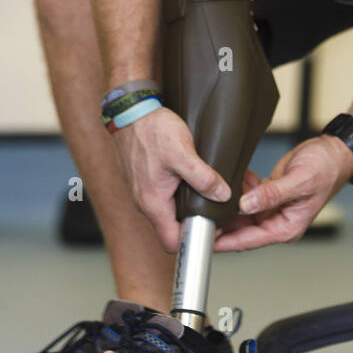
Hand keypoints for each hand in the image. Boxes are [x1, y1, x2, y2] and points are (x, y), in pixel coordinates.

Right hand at [111, 106, 233, 252]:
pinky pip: (169, 195)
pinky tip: (201, 178)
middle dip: (199, 222)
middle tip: (221, 210)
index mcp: (153, 202)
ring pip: (174, 210)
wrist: (131, 110)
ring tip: (215, 192)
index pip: (171, 242)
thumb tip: (222, 195)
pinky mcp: (150, 180)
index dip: (194, 241)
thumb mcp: (182, 152)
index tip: (214, 229)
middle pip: (175, 228)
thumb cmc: (151, 130)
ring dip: (194, 205)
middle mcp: (147, 202)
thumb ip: (202, 177)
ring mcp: (147, 191)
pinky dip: (186, 191)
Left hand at [213, 135, 352, 251]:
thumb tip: (247, 204)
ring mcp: (274, 209)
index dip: (226, 242)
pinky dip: (240, 188)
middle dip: (221, 225)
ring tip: (214, 193)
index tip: (206, 240)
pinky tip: (237, 177)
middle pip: (242, 230)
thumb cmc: (326, 168)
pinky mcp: (271, 196)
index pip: (250, 240)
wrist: (335, 152)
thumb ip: (272, 194)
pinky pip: (248, 197)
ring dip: (229, 204)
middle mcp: (279, 222)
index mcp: (287, 227)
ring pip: (242, 214)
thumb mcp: (299, 180)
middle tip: (198, 216)